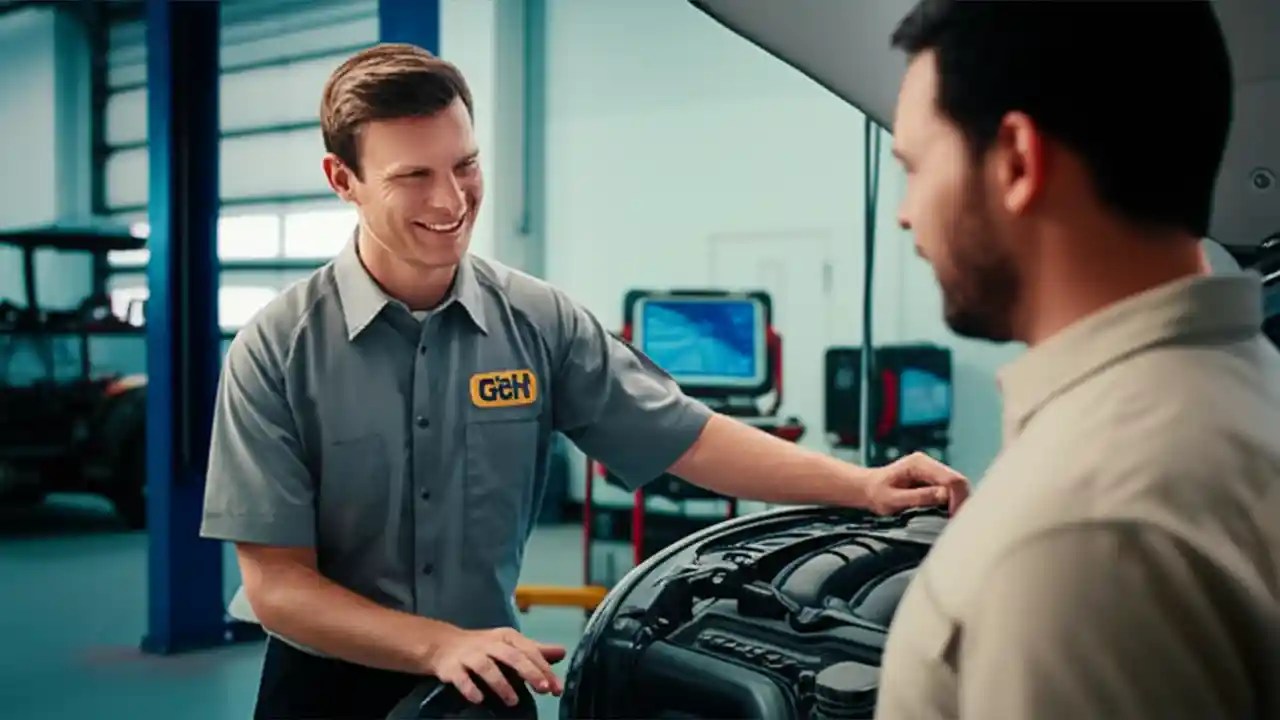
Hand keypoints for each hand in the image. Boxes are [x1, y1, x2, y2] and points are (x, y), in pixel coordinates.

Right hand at [426, 626, 566, 705]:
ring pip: (487, 667)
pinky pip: (461, 678)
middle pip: (512, 656)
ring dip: (501, 684)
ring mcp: (470, 655)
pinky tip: (479, 699)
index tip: (556, 688)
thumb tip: (562, 652)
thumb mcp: (510, 645)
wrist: (443, 645)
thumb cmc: (484, 648)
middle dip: (529, 672)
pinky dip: (470, 688)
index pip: (529, 651)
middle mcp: (489, 644)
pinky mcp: (452, 667)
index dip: (544, 668)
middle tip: (543, 689)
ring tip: (513, 701)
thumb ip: (535, 650)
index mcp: (506, 637)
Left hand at [865, 452, 969, 515]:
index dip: (957, 498)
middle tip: (954, 522)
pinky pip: (950, 489)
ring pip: (957, 485)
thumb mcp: (893, 499)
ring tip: (951, 519)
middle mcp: (929, 463)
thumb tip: (945, 495)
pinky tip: (947, 514)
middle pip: (959, 480)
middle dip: (961, 501)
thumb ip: (918, 497)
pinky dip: (952, 501)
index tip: (952, 517)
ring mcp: (932, 470)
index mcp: (919, 464)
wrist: (867, 487)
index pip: (951, 479)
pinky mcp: (933, 478)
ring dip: (958, 502)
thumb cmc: (876, 494)